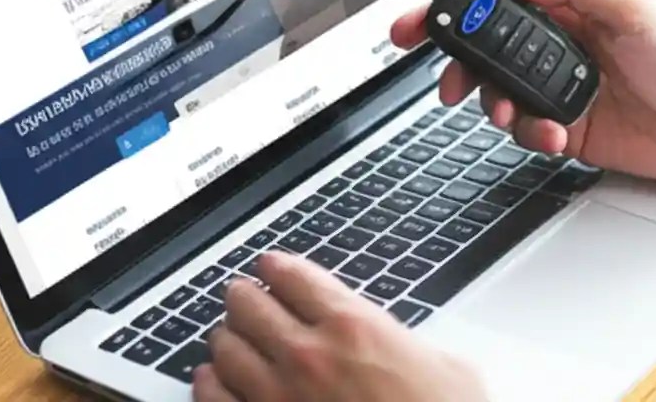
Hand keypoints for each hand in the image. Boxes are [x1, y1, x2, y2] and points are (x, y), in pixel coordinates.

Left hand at [193, 252, 488, 401]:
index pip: (292, 275)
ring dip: (227, 337)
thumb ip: (405, 342)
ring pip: (223, 346)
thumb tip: (397, 341)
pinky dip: (208, 383)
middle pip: (247, 303)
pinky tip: (212, 379)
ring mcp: (278, 397)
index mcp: (353, 326)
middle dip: (245, 296)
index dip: (277, 267)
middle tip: (246, 297)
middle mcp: (308, 355)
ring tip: (230, 336)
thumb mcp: (447, 368)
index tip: (271, 267)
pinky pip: (213, 397)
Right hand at [392, 0, 655, 182]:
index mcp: (572, 11)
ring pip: (502, 97)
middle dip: (458, 66)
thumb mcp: (633, 5)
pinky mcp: (576, 132)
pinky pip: (532, 133)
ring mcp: (567, 92)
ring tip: (509, 112)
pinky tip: (552, 134)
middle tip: (445, 82)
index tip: (417, 24)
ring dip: (494, 105)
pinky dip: (530, 134)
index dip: (454, 14)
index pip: (499, 5)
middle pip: (488, 54)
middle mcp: (564, 50)